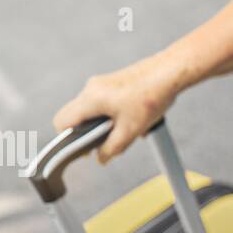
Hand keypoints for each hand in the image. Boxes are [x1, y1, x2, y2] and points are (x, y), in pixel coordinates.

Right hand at [53, 53, 180, 162]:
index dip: (67, 140)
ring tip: (127, 129)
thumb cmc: (151, 97)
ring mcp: (101, 84)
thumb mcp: (130, 131)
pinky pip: (103, 104)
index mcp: (91, 99)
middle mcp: (91, 88)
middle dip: (89, 133)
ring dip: (104, 125)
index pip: (62, 122)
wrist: (170, 73)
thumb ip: (111, 149)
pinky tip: (133, 120)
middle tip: (107, 142)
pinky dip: (112, 116)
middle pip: (76, 117)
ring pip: (91, 111)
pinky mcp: (112, 83)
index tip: (84, 150)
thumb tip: (101, 158)